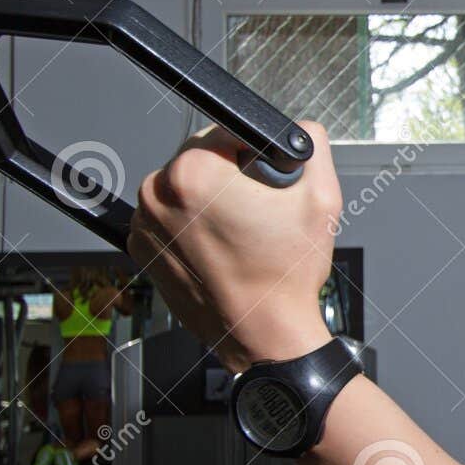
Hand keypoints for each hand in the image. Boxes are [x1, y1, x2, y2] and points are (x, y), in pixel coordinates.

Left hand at [128, 121, 339, 372]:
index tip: (266, 179)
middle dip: (230, 174)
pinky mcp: (142, 249)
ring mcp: (145, 224)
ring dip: (209, 199)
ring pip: (184, 187)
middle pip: (199, 157)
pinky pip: (169, 217)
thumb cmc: (286, 276)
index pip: (225, 131)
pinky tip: (220, 249)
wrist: (265, 335)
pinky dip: (191, 225)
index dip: (254, 152)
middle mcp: (158, 194)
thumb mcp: (322, 197)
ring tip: (240, 235)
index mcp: (193, 172)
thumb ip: (312, 143)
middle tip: (258, 211)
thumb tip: (300, 129)